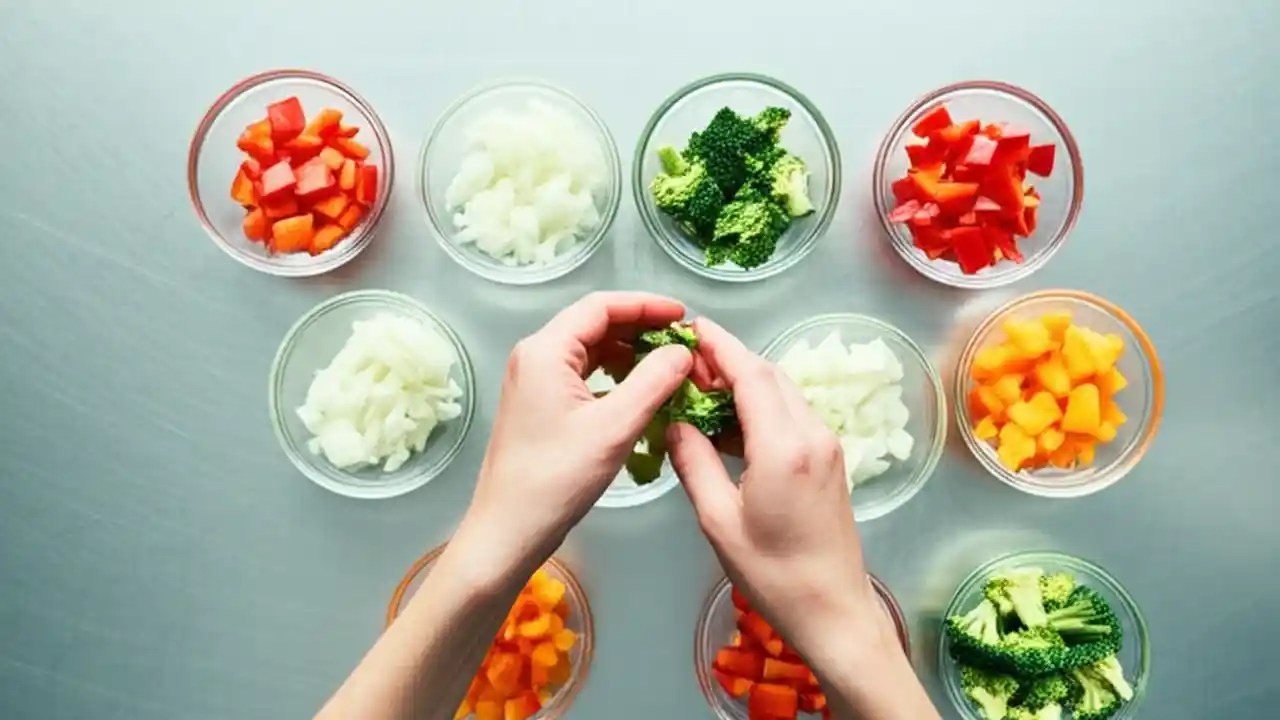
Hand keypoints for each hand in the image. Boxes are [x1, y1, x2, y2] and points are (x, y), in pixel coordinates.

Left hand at [459, 292, 693, 572]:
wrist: (508, 529)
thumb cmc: (557, 478)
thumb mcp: (615, 427)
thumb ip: (653, 381)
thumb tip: (681, 352)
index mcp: (546, 350)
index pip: (602, 306)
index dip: (646, 305)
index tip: (683, 317)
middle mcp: (534, 356)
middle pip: (595, 324)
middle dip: (641, 330)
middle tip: (683, 345)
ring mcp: (533, 381)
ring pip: (589, 351)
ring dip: (629, 355)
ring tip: (669, 367)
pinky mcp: (537, 405)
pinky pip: (581, 376)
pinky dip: (613, 377)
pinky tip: (641, 393)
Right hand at [668, 318, 898, 668]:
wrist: (833, 610)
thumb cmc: (773, 573)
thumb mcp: (718, 520)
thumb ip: (694, 462)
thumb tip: (675, 423)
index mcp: (784, 445)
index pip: (750, 372)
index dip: (720, 344)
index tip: (691, 328)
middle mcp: (812, 434)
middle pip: (769, 375)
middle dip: (729, 360)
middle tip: (687, 361)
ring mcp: (826, 446)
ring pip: (782, 393)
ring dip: (745, 383)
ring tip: (702, 389)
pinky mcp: (829, 461)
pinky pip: (791, 416)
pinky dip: (760, 408)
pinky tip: (730, 424)